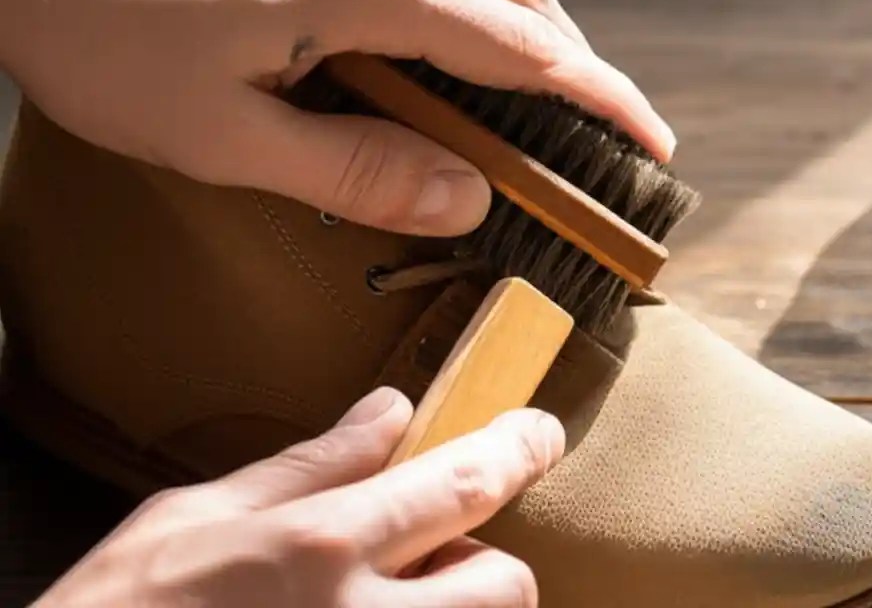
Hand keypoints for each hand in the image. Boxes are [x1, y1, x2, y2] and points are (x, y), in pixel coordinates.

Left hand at [0, 0, 674, 236]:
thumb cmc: (97, 22)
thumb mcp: (221, 132)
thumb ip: (355, 169)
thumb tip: (465, 197)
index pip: (527, 50)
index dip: (604, 99)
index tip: (653, 141)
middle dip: (576, 61)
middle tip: (595, 125)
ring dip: (529, 11)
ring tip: (535, 74)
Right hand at [36, 387, 565, 606]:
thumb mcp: (201, 513)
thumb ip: (309, 463)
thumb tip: (391, 410)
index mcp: (320, 548)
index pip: (465, 482)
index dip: (521, 448)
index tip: (541, 432)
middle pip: (505, 584)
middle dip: (484, 560)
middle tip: (428, 556)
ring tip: (386, 601)